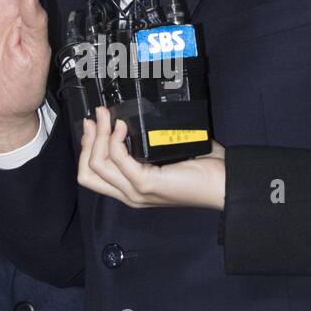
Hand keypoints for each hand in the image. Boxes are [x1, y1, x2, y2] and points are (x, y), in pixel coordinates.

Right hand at [77, 105, 225, 208]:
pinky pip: (117, 159)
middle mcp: (129, 194)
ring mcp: (136, 192)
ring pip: (97, 164)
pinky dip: (114, 140)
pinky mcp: (146, 184)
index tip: (92, 124)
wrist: (224, 184)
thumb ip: (147, 144)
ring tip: (107, 115)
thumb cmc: (203, 170)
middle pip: (87, 172)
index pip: (92, 174)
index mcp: (132, 189)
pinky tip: (122, 126)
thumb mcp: (167, 155)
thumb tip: (133, 119)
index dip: (87, 147)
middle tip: (96, 116)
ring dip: (98, 135)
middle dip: (87, 141)